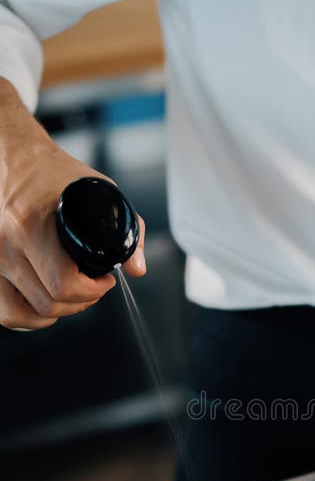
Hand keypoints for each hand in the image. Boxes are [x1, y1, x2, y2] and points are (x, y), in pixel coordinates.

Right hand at [0, 81, 144, 330]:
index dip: (93, 290)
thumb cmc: (54, 175)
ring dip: (58, 312)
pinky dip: (29, 318)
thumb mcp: (101, 192)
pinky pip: (6, 313)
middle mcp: (6, 243)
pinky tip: (46, 306)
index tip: (105, 279)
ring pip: (26, 313)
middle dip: (82, 301)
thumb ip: (128, 231)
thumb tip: (135, 268)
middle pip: (49, 302)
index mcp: (32, 223)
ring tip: (72, 295)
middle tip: (93, 285)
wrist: (13, 161)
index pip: (63, 283)